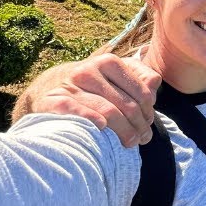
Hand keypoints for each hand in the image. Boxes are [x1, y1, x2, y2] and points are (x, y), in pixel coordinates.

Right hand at [21, 54, 159, 146]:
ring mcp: (71, 85)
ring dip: (124, 132)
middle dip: (139, 125)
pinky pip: (79, 113)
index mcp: (109, 62)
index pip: (141, 92)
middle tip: (143, 139)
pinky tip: (102, 129)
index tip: (148, 125)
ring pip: (108, 112)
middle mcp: (89, 70)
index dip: (149, 112)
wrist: (51, 91)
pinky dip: (93, 120)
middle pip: (127, 105)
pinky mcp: (55, 100)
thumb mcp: (118, 79)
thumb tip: (154, 82)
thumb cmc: (94, 89)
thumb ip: (140, 78)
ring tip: (131, 143)